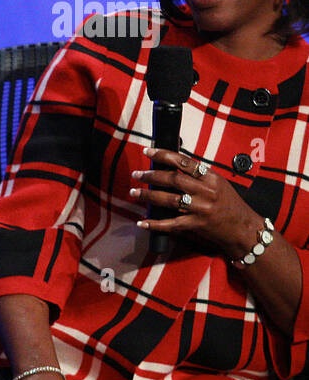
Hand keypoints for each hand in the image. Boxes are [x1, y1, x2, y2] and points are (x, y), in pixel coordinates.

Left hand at [131, 147, 262, 257]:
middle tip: (137, 174)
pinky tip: (142, 222)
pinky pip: (171, 224)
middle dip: (151, 175)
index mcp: (212, 178)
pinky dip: (155, 223)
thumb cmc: (229, 204)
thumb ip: (199, 175)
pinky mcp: (197, 225)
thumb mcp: (219, 184)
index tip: (148, 151)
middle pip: (174, 180)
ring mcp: (201, 209)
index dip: (164, 155)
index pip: (185, 162)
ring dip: (149, 195)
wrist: (244, 228)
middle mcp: (206, 192)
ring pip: (169, 200)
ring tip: (134, 192)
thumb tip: (173, 165)